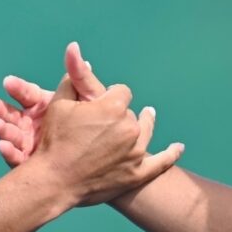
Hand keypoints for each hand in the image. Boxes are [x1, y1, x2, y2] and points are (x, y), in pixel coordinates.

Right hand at [0, 41, 106, 166]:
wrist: (95, 159)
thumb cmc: (92, 125)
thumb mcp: (87, 99)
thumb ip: (79, 77)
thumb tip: (74, 48)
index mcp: (41, 104)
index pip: (27, 92)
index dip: (17, 87)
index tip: (8, 82)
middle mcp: (30, 122)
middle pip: (12, 113)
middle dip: (0, 108)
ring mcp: (28, 143)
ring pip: (10, 133)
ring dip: (1, 128)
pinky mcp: (29, 162)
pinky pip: (16, 156)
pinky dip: (8, 151)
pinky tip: (2, 147)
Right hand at [31, 82, 182, 206]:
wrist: (54, 181)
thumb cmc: (54, 141)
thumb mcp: (59, 104)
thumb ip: (73, 77)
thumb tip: (77, 50)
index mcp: (113, 107)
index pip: (121, 92)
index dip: (111, 96)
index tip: (102, 103)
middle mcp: (129, 127)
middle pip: (132, 113)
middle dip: (120, 115)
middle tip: (104, 125)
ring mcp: (136, 152)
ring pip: (145, 131)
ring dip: (145, 125)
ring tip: (148, 117)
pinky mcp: (137, 174)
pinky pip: (161, 162)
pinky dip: (171, 154)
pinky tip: (178, 148)